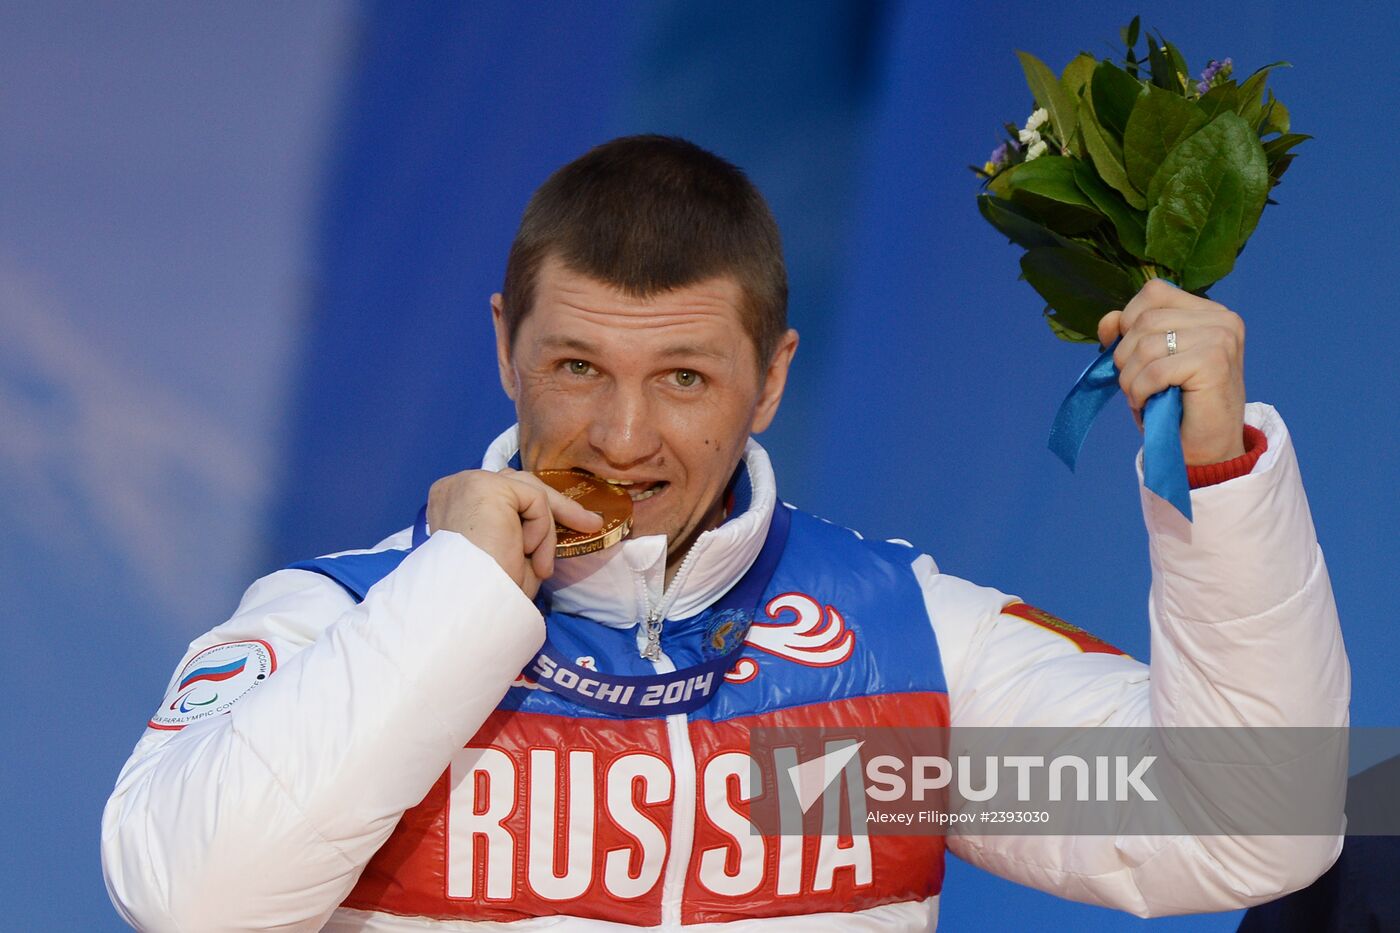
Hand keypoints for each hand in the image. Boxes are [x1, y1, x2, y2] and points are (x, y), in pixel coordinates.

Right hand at [426, 469, 603, 597]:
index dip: (536, 513)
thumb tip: (552, 527)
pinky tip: (527, 554)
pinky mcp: (487, 486)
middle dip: (558, 508)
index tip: (571, 523)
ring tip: (542, 566)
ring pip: (531, 493)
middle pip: (520, 486)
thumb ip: (523, 533)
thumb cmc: (484, 591)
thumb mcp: (509, 556)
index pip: (504, 496)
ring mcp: (469, 482)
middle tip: (590, 523)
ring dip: (546, 531)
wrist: (468, 603)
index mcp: (453, 505)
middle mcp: (456, 487)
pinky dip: (541, 531)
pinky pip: (535, 501)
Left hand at [1097, 279, 1246, 465]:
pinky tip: (1149, 404)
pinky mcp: (1214, 362)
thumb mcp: (1153, 361)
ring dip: (1131, 379)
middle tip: (1136, 385)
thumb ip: (1132, 334)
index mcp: (1208, 312)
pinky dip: (1140, 392)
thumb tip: (1107, 322)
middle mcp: (1220, 319)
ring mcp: (1221, 338)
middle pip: (1144, 321)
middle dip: (1125, 357)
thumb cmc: (1179, 406)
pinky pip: (1154, 371)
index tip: (1118, 349)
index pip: (1154, 292)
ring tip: (1142, 397)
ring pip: (1146, 346)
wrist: (1209, 449)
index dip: (1126, 318)